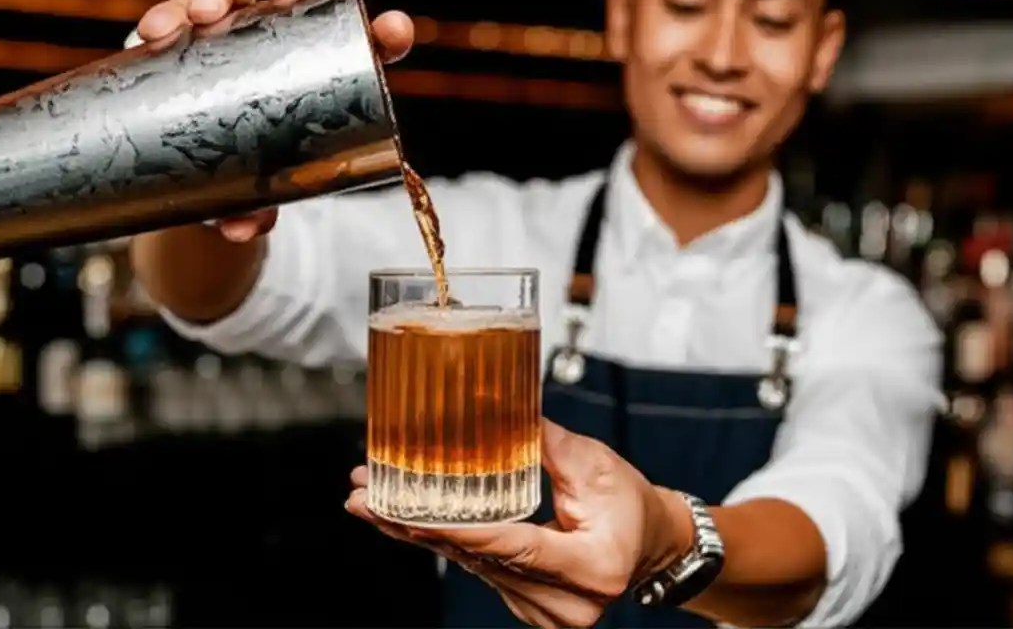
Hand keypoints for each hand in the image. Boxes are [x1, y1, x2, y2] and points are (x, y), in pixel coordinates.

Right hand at [131, 0, 415, 242]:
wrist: (205, 167)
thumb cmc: (258, 167)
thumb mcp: (271, 187)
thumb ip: (263, 204)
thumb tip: (244, 227)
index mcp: (327, 65)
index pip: (368, 38)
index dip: (387, 31)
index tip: (393, 31)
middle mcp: (283, 35)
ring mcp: (234, 31)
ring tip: (202, 14)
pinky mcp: (186, 39)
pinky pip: (176, 18)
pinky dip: (166, 19)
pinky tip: (155, 31)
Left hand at [345, 421, 694, 627]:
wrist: (649, 542)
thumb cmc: (629, 503)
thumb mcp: (592, 462)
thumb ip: (539, 440)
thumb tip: (490, 405)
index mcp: (592, 567)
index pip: (512, 545)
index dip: (455, 527)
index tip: (404, 512)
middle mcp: (565, 603)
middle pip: (477, 559)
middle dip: (414, 526)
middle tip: (363, 498)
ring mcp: (544, 612)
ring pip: (469, 567)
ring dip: (418, 533)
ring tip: (370, 502)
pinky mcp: (527, 606)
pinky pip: (476, 570)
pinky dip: (442, 542)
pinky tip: (403, 520)